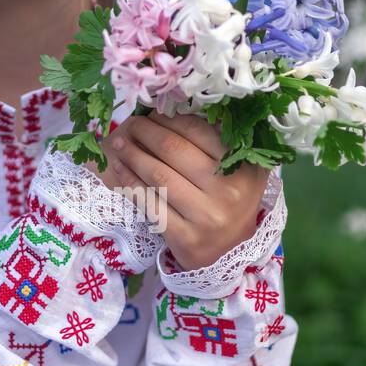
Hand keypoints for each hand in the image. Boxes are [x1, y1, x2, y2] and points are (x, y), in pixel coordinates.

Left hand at [89, 110, 269, 271]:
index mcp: (245, 167)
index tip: (153, 113)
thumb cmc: (230, 203)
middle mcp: (229, 192)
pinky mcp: (185, 238)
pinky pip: (150, 204)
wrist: (231, 255)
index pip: (200, 132)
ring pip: (159, 176)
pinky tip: (120, 169)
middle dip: (147, 132)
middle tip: (131, 123)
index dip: (170, 119)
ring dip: (133, 155)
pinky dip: (130, 183)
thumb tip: (174, 109)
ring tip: (120, 143)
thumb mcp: (240, 172)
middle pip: (175, 151)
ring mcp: (206, 217)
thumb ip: (220, 143)